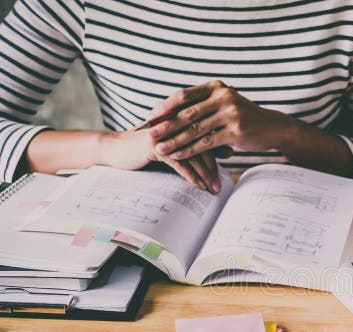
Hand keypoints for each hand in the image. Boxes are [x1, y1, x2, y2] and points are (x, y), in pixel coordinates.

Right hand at [99, 129, 228, 193]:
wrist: (116, 149)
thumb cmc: (151, 148)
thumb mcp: (178, 146)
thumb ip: (201, 145)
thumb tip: (229, 150)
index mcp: (183, 119)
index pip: (210, 131)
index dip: (223, 148)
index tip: (236, 164)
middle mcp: (176, 123)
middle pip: (203, 144)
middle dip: (215, 166)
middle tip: (226, 184)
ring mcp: (166, 135)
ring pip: (193, 155)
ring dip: (205, 175)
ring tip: (214, 190)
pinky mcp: (155, 147)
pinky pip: (179, 163)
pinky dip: (191, 176)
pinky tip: (199, 187)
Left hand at [147, 81, 291, 160]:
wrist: (273, 128)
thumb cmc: (244, 118)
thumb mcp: (224, 105)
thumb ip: (203, 105)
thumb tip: (172, 113)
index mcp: (216, 87)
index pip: (184, 95)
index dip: (165, 106)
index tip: (149, 117)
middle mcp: (223, 96)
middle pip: (187, 112)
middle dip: (166, 125)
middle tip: (148, 134)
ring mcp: (230, 113)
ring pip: (195, 129)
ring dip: (174, 140)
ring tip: (159, 148)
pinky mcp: (236, 131)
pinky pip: (207, 142)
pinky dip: (190, 149)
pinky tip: (177, 155)